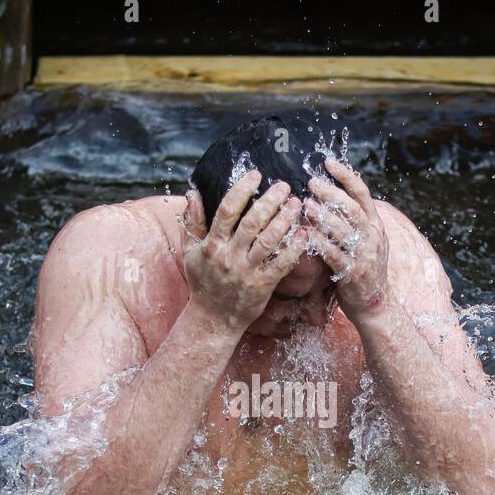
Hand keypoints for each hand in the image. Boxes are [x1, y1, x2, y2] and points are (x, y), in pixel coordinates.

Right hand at [180, 170, 307, 333]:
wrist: (212, 320)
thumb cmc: (202, 283)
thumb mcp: (190, 252)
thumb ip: (192, 222)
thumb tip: (193, 192)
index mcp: (211, 245)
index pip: (227, 211)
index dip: (242, 190)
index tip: (255, 175)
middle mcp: (229, 256)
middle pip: (252, 223)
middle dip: (270, 201)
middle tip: (284, 185)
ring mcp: (246, 272)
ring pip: (269, 241)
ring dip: (285, 220)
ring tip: (296, 204)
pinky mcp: (262, 286)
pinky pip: (282, 264)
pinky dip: (294, 248)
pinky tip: (304, 233)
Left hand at [304, 158, 388, 321]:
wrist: (374, 302)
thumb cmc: (363, 267)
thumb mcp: (365, 239)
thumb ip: (351, 220)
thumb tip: (330, 195)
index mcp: (374, 224)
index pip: (362, 193)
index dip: (345, 176)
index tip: (328, 162)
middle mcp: (371, 236)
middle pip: (352, 208)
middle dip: (331, 193)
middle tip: (311, 182)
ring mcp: (363, 255)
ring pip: (344, 230)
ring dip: (323, 217)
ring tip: (305, 206)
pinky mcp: (352, 273)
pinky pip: (335, 255)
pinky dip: (321, 244)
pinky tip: (307, 235)